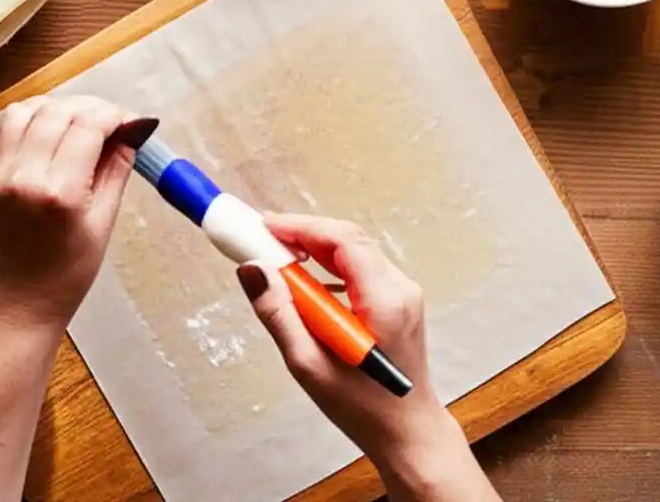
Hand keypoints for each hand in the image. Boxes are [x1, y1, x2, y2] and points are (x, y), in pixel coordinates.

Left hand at [0, 96, 143, 329]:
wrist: (19, 301)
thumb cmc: (67, 273)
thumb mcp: (103, 223)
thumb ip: (116, 170)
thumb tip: (131, 131)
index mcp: (59, 193)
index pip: (88, 126)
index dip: (114, 116)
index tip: (130, 122)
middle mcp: (24, 176)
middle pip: (59, 111)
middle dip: (91, 108)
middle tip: (111, 122)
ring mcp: (0, 173)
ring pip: (27, 109)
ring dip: (58, 108)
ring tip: (79, 124)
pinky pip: (6, 127)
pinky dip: (31, 119)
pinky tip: (50, 133)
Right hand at [238, 213, 496, 500]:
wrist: (408, 433)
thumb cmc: (363, 408)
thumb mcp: (308, 364)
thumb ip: (279, 313)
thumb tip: (252, 270)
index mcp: (383, 300)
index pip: (341, 240)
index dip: (300, 227)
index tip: (262, 227)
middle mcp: (400, 288)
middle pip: (348, 239)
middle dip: (303, 233)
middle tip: (262, 237)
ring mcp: (403, 294)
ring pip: (355, 251)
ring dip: (315, 248)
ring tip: (277, 256)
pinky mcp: (398, 302)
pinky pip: (362, 269)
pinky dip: (331, 265)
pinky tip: (306, 280)